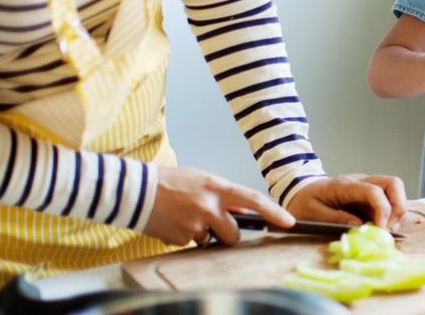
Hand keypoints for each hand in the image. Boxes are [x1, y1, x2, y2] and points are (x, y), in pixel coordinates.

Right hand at [144, 166, 293, 245]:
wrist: (136, 191)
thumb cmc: (170, 182)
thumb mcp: (202, 180)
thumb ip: (222, 195)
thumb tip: (242, 209)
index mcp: (217, 187)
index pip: (252, 199)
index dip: (273, 212)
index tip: (289, 222)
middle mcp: (209, 206)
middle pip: (233, 233)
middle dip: (226, 233)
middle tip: (211, 222)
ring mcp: (195, 224)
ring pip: (210, 240)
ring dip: (203, 234)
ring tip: (185, 216)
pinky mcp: (181, 238)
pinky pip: (191, 243)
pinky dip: (184, 236)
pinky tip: (173, 222)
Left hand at [287, 174, 406, 230]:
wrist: (300, 192)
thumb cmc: (304, 202)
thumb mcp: (313, 213)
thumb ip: (336, 219)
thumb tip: (360, 226)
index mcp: (345, 185)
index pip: (373, 191)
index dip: (383, 211)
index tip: (381, 231)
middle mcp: (360, 181)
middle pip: (393, 184)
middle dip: (398, 207)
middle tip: (389, 229)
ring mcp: (367, 187)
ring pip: (395, 191)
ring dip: (397, 212)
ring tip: (386, 231)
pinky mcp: (369, 195)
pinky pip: (388, 200)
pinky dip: (391, 214)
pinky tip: (382, 228)